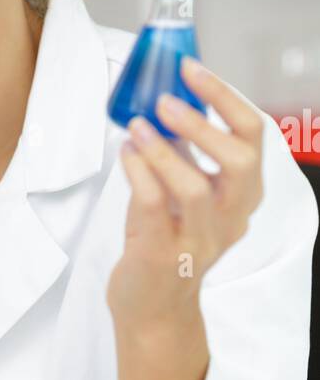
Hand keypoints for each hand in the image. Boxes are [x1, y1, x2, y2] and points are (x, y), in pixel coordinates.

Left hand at [107, 57, 263, 330]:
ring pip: (196, 188)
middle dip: (204, 123)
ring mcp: (199, 241)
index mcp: (239, 197)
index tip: (192, 70)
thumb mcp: (176, 196)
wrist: (151, 310)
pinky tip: (127, 154)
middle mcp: (229, 219)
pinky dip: (140, 175)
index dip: (225, 98)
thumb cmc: (163, 245)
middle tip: (166, 101)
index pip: (252, 138)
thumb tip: (157, 106)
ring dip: (164, 151)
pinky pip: (157, 208)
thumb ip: (174, 157)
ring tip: (138, 128)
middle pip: (241, 162)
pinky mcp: (164, 256)